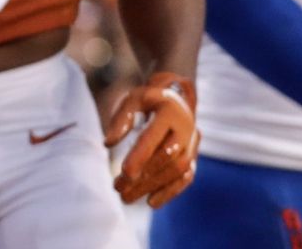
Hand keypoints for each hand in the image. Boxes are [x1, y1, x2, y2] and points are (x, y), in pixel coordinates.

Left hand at [104, 73, 198, 206]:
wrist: (177, 102)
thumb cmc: (149, 101)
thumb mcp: (132, 99)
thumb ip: (120, 119)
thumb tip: (108, 144)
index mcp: (170, 112)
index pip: (154, 137)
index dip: (140, 156)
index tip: (124, 172)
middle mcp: (186, 129)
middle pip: (168, 158)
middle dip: (143, 175)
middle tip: (117, 188)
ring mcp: (193, 145)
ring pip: (177, 171)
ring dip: (152, 186)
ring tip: (126, 197)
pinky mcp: (193, 158)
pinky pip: (186, 178)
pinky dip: (170, 192)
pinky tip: (151, 202)